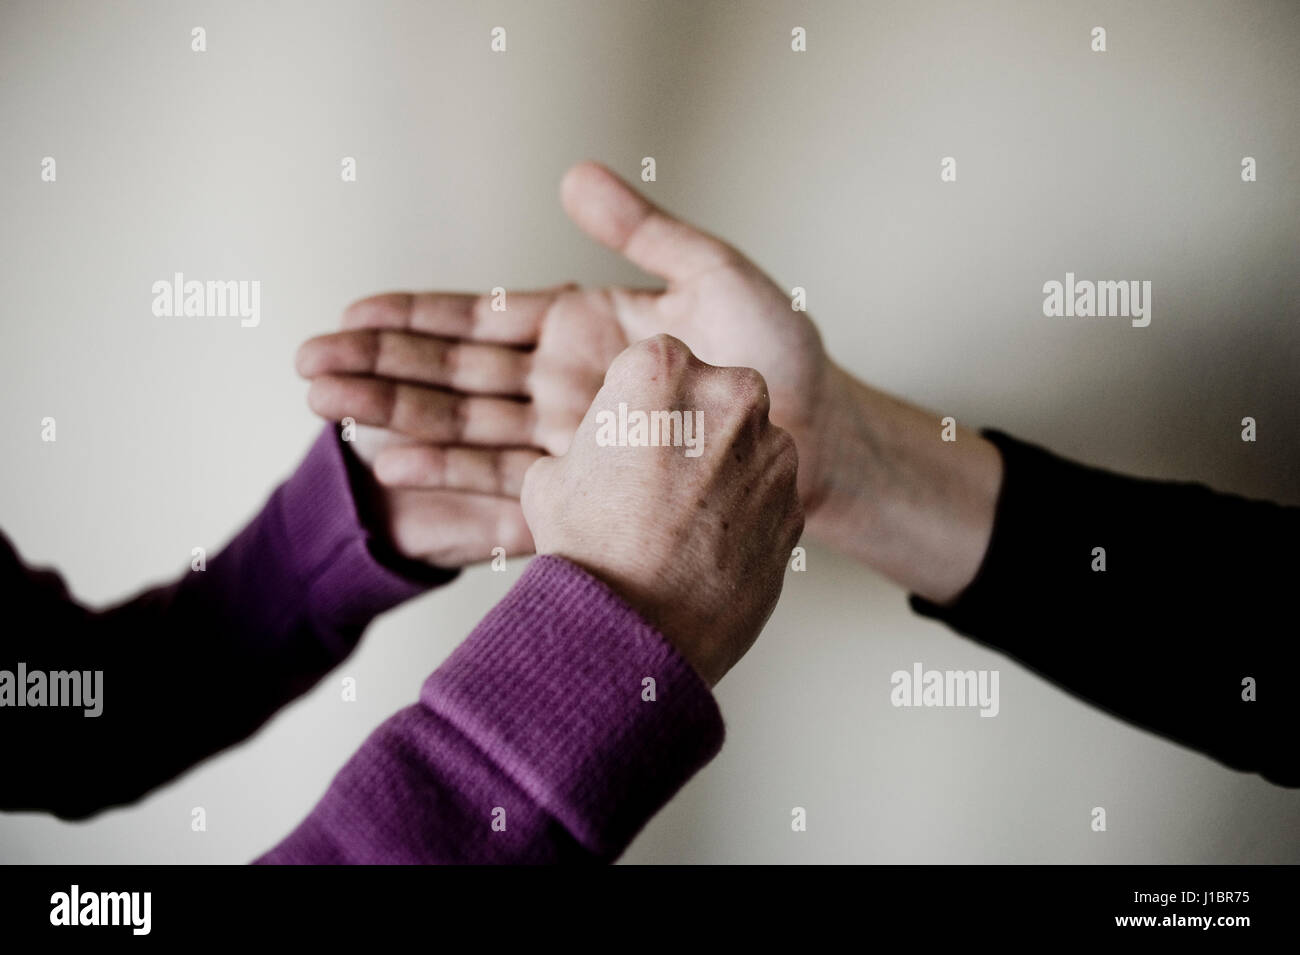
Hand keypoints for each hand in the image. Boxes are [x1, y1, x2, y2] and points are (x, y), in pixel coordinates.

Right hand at [297, 160, 840, 519]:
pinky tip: (398, 469)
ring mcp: (572, 441)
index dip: (416, 319)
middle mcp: (567, 386)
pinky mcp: (589, 490)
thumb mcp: (714, 279)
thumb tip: (572, 176)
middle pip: (458, 377)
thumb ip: (643, 234)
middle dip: (383, 370)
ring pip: (470, 429)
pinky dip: (454, 477)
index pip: (481, 321)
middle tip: (312, 368)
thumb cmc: (778, 357)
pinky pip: (510, 484)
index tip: (353, 316)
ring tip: (331, 415)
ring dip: (399, 421)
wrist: (819, 440)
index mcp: (584, 330)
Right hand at [521, 335, 803, 686]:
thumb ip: (587, 446)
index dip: (637, 401)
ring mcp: (773, 452)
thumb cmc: (592, 552)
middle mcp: (730, 396)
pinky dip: (744, 512)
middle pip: (711, 393)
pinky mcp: (796, 503)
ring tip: (678, 521)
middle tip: (653, 478)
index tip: (626, 435)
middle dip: (687, 425)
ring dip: (720, 469)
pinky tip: (705, 546)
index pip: (656, 361)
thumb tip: (601, 458)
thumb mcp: (551, 480)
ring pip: (745, 443)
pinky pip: (766, 494)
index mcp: (665, 371)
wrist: (639, 632)